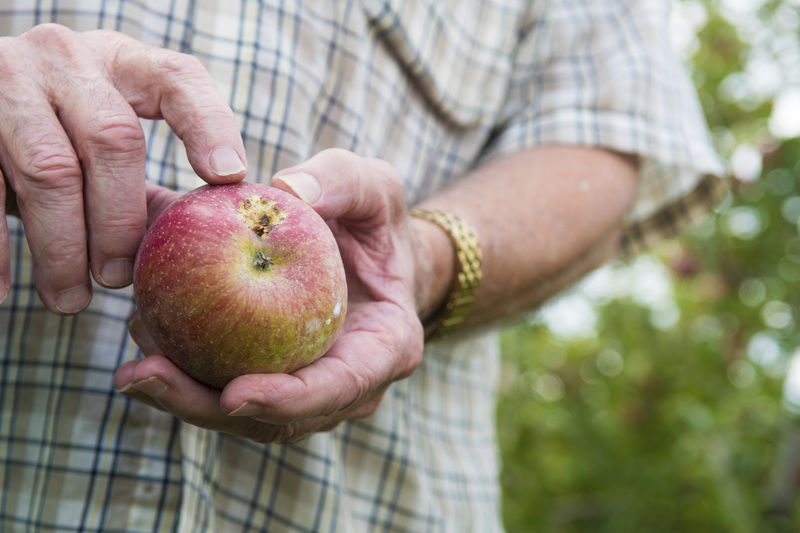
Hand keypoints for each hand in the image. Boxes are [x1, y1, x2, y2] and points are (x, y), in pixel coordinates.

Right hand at [0, 23, 246, 312]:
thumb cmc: (62, 132)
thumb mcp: (106, 130)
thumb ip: (142, 176)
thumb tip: (199, 241)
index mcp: (120, 62)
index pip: (177, 79)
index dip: (209, 125)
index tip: (230, 177)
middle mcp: (66, 59)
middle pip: (112, 138)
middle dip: (121, 219)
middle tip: (120, 277)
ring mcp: (10, 80)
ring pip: (49, 169)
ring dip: (62, 246)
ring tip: (72, 299)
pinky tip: (4, 286)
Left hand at [115, 149, 424, 442]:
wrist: (369, 250)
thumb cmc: (375, 220)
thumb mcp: (373, 188)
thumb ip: (342, 182)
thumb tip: (291, 188)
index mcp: (386, 346)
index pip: (341, 386)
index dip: (288, 400)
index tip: (234, 394)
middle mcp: (348, 382)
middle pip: (278, 419)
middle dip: (207, 407)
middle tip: (144, 376)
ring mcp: (309, 388)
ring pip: (243, 415)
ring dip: (183, 396)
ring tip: (132, 364)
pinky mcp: (274, 376)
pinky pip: (226, 385)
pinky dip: (184, 372)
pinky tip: (142, 335)